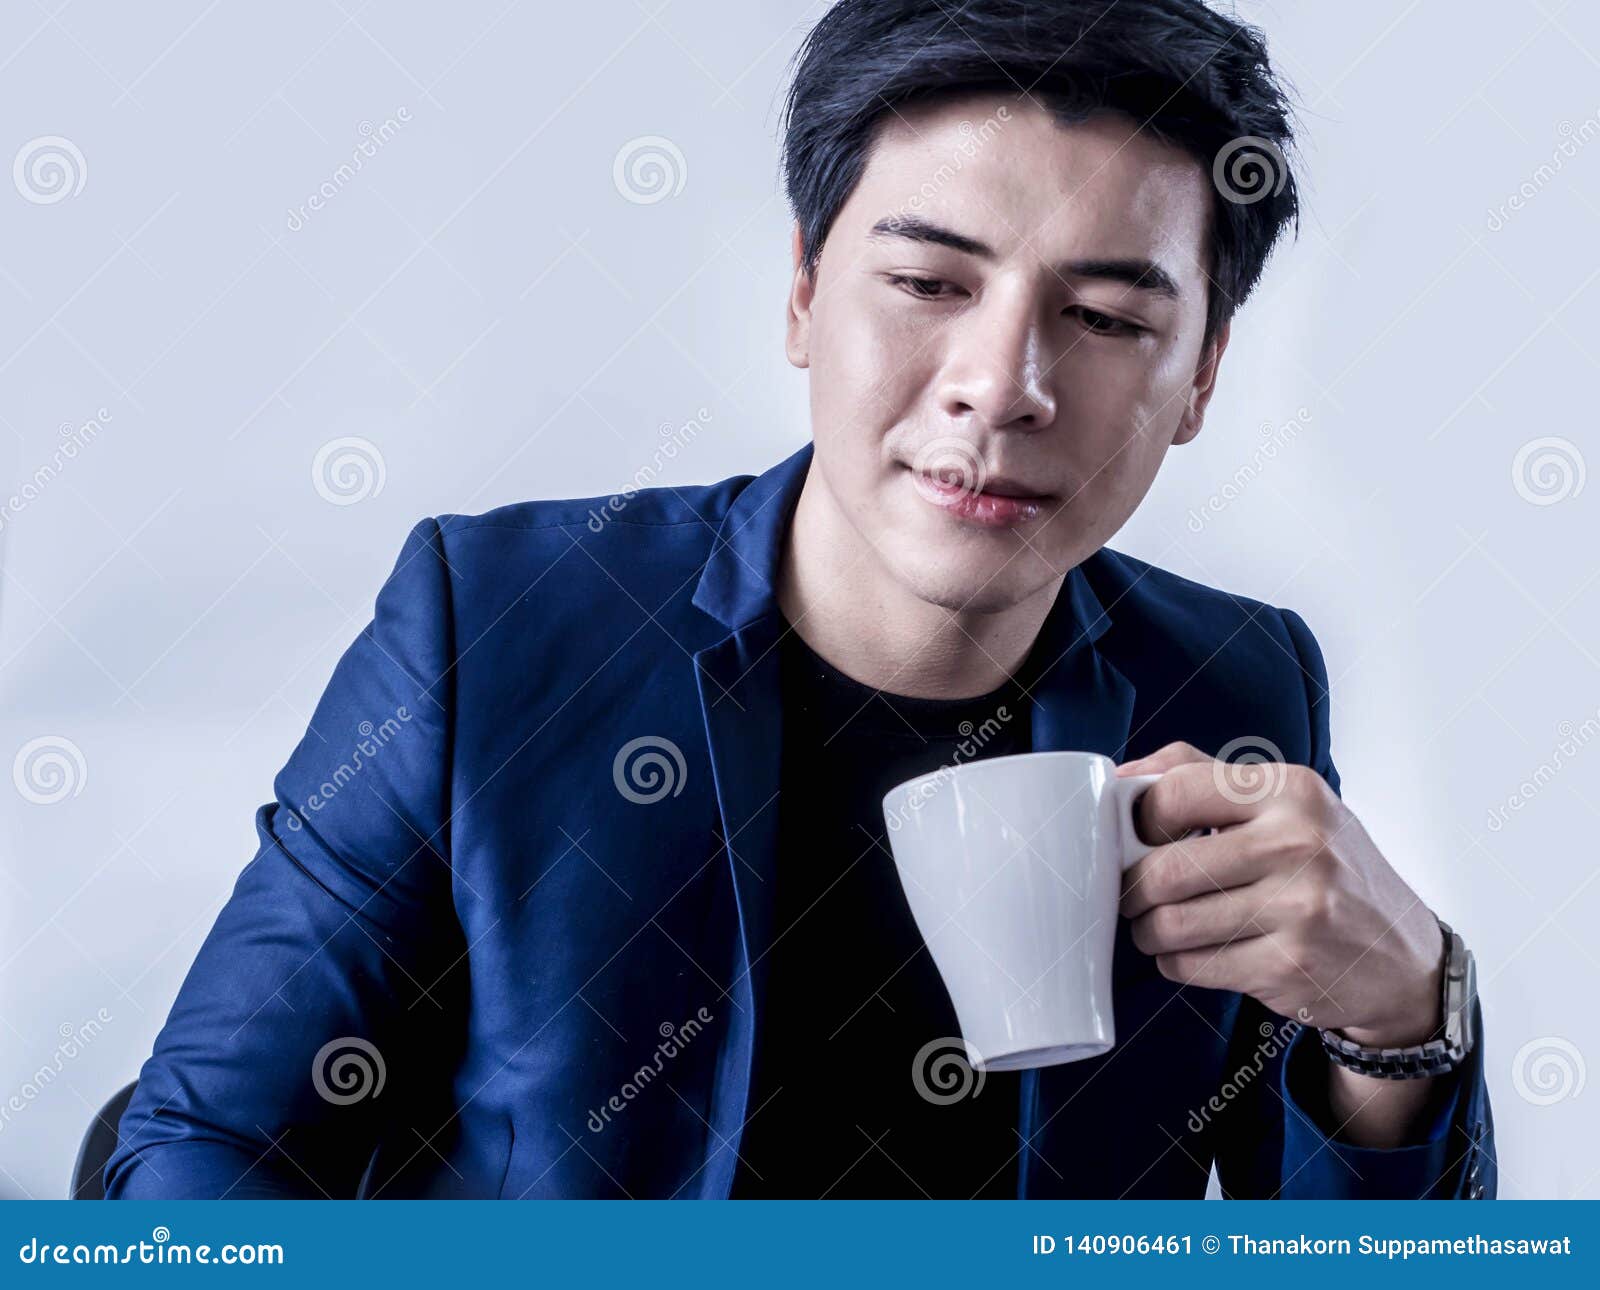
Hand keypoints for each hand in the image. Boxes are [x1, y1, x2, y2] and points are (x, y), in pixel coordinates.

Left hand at [1116, 742, 1444, 1047]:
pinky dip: (1175, 960)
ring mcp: (1297, 909)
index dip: (1138, 819)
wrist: (1401, 957)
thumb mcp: (1284, 803)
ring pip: (1169, 924)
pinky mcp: (1288, 966)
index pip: (1174, 793)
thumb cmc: (1326, 869)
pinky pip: (1188, 965)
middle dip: (1132, 887)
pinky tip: (1198, 950)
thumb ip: (1200, 774)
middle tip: (1136, 893)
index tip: (1138, 836)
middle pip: (1162, 869)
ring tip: (1162, 923)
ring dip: (1148, 929)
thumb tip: (1118, 778)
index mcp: (1290, 791)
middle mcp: (1298, 845)